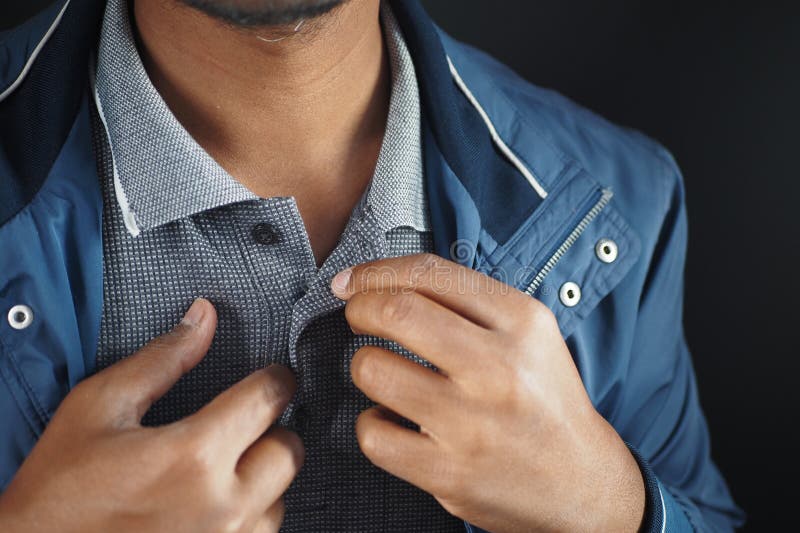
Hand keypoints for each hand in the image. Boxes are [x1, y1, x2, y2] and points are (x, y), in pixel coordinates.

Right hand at [0, 299, 302, 532]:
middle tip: (244, 423)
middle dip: (272, 429)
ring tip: (221, 468)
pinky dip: (249, 513)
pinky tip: (214, 502)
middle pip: (288, 451)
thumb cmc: (60, 488)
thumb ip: (161, 359)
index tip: (270, 376)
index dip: (275, 378)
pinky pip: (261, 531)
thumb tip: (203, 317)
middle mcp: (222, 505)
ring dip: (261, 476)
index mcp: (194, 455)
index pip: (269, 398)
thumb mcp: (98, 408)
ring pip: (280, 496)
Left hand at [332, 254, 644, 532]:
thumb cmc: (545, 402)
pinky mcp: (448, 471)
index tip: (354, 281)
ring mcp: (471, 422)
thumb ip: (469, 302)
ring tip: (382, 372)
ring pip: (373, 370)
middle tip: (357, 316)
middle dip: (360, 308)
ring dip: (364, 366)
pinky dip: (371, 422)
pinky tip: (392, 419)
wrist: (582, 483)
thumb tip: (385, 280)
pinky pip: (373, 433)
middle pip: (396, 312)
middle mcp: (498, 368)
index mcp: (521, 323)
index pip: (431, 274)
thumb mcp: (530, 336)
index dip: (377, 271)